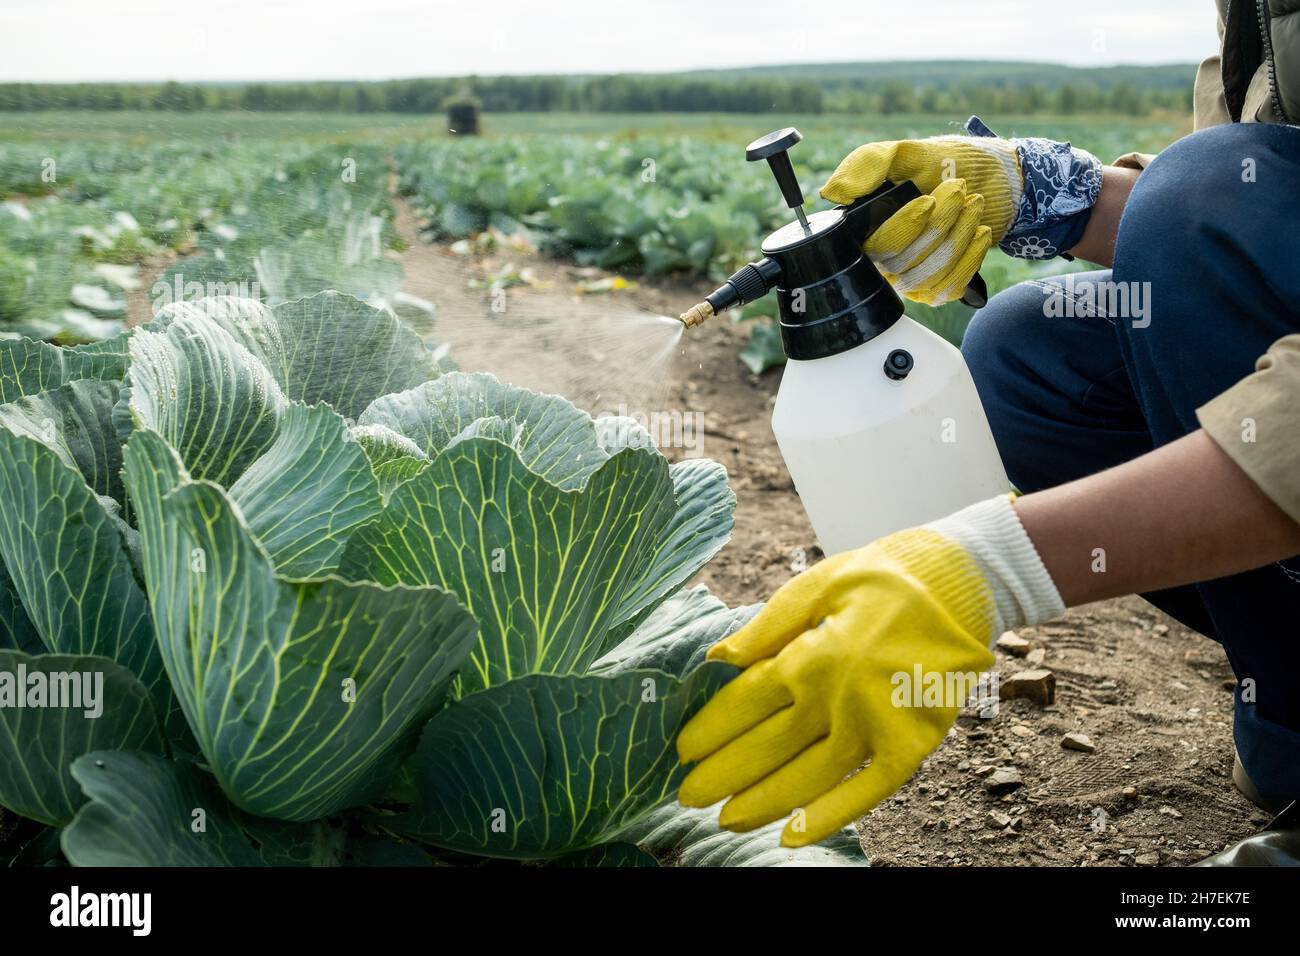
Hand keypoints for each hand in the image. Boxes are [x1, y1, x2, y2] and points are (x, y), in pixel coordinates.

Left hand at [677, 495, 1062, 846]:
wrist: (961, 582)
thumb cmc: (882, 579)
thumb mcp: (817, 585)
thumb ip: (767, 627)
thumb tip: (717, 658)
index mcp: (810, 654)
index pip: (745, 704)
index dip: (710, 730)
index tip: (682, 750)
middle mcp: (837, 696)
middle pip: (767, 749)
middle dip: (722, 776)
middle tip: (688, 796)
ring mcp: (876, 725)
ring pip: (808, 778)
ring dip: (763, 804)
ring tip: (727, 820)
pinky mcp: (912, 743)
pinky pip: (867, 791)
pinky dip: (831, 817)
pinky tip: (794, 835)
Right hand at [821, 129, 1101, 303]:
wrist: (991, 180)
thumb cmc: (945, 164)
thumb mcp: (907, 153)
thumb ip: (869, 163)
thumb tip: (834, 192)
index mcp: (866, 229)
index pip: (873, 246)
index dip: (902, 227)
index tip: (928, 200)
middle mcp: (882, 260)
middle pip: (903, 263)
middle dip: (938, 225)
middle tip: (959, 190)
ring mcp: (908, 278)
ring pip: (928, 275)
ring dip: (958, 237)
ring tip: (974, 204)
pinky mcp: (935, 289)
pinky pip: (948, 288)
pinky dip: (970, 257)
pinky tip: (980, 232)